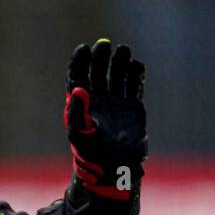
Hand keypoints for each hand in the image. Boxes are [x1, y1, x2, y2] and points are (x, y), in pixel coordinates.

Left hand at [64, 39, 146, 199]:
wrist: (115, 168)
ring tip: (123, 52)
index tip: (84, 49)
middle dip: (101, 56)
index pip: (78, 75)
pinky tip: (136, 65)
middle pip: (98, 69)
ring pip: (117, 73)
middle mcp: (98, 99)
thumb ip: (77, 113)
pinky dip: (136, 73)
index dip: (80, 60)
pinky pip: (134, 84)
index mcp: (81, 103)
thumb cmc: (93, 154)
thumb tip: (78, 90)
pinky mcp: (132, 106)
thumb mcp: (80, 134)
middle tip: (104, 46)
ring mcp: (116, 101)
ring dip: (119, 60)